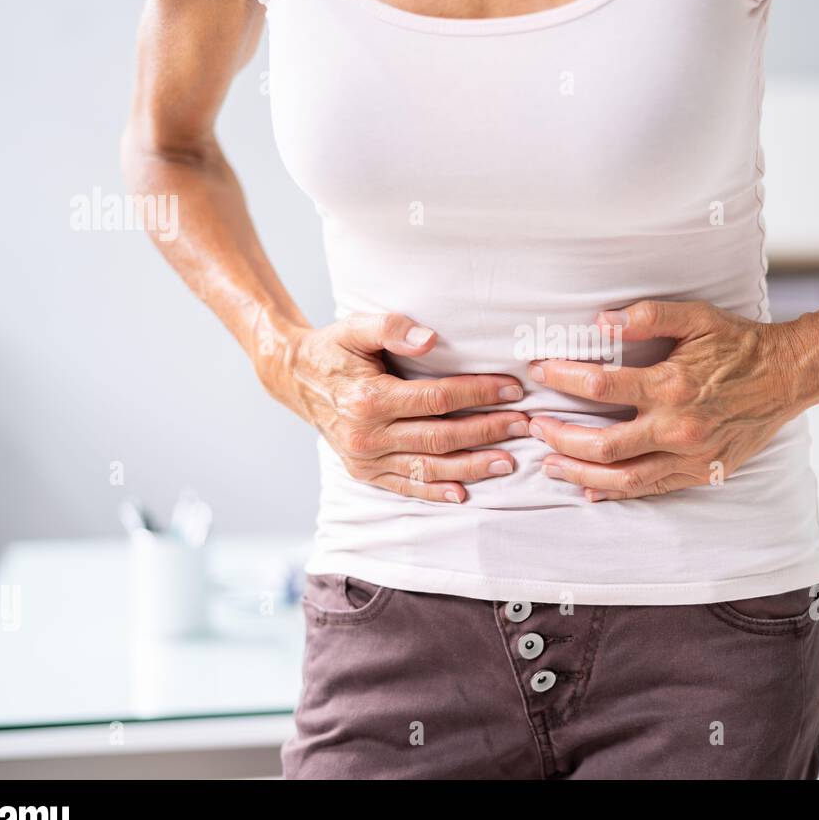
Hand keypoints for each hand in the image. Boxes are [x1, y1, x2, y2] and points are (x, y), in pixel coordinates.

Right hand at [262, 313, 529, 502]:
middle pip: (440, 437)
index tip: (512, 389)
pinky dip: (435, 491)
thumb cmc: (333, 349)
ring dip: (471, 467)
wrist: (294, 378)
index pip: (437, 399)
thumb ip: (391, 327)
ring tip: (508, 462)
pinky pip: (404, 487)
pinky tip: (464, 493)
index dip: (479, 394)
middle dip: (487, 431)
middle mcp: (366, 435)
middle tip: (524, 425)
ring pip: (427, 467)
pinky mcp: (364, 473)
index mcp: (368, 398)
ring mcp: (364, 459)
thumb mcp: (354, 327)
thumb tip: (430, 340)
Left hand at [529, 300, 807, 500]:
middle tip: (535, 428)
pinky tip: (590, 487)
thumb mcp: (697, 317)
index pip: (599, 387)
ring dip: (579, 473)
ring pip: (621, 479)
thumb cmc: (741, 344)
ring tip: (551, 464)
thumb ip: (649, 316)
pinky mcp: (700, 474)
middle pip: (601, 446)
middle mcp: (677, 428)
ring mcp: (689, 457)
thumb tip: (601, 321)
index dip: (562, 378)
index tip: (539, 371)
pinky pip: (649, 490)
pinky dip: (615, 493)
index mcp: (671, 386)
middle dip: (560, 438)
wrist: (789, 377)